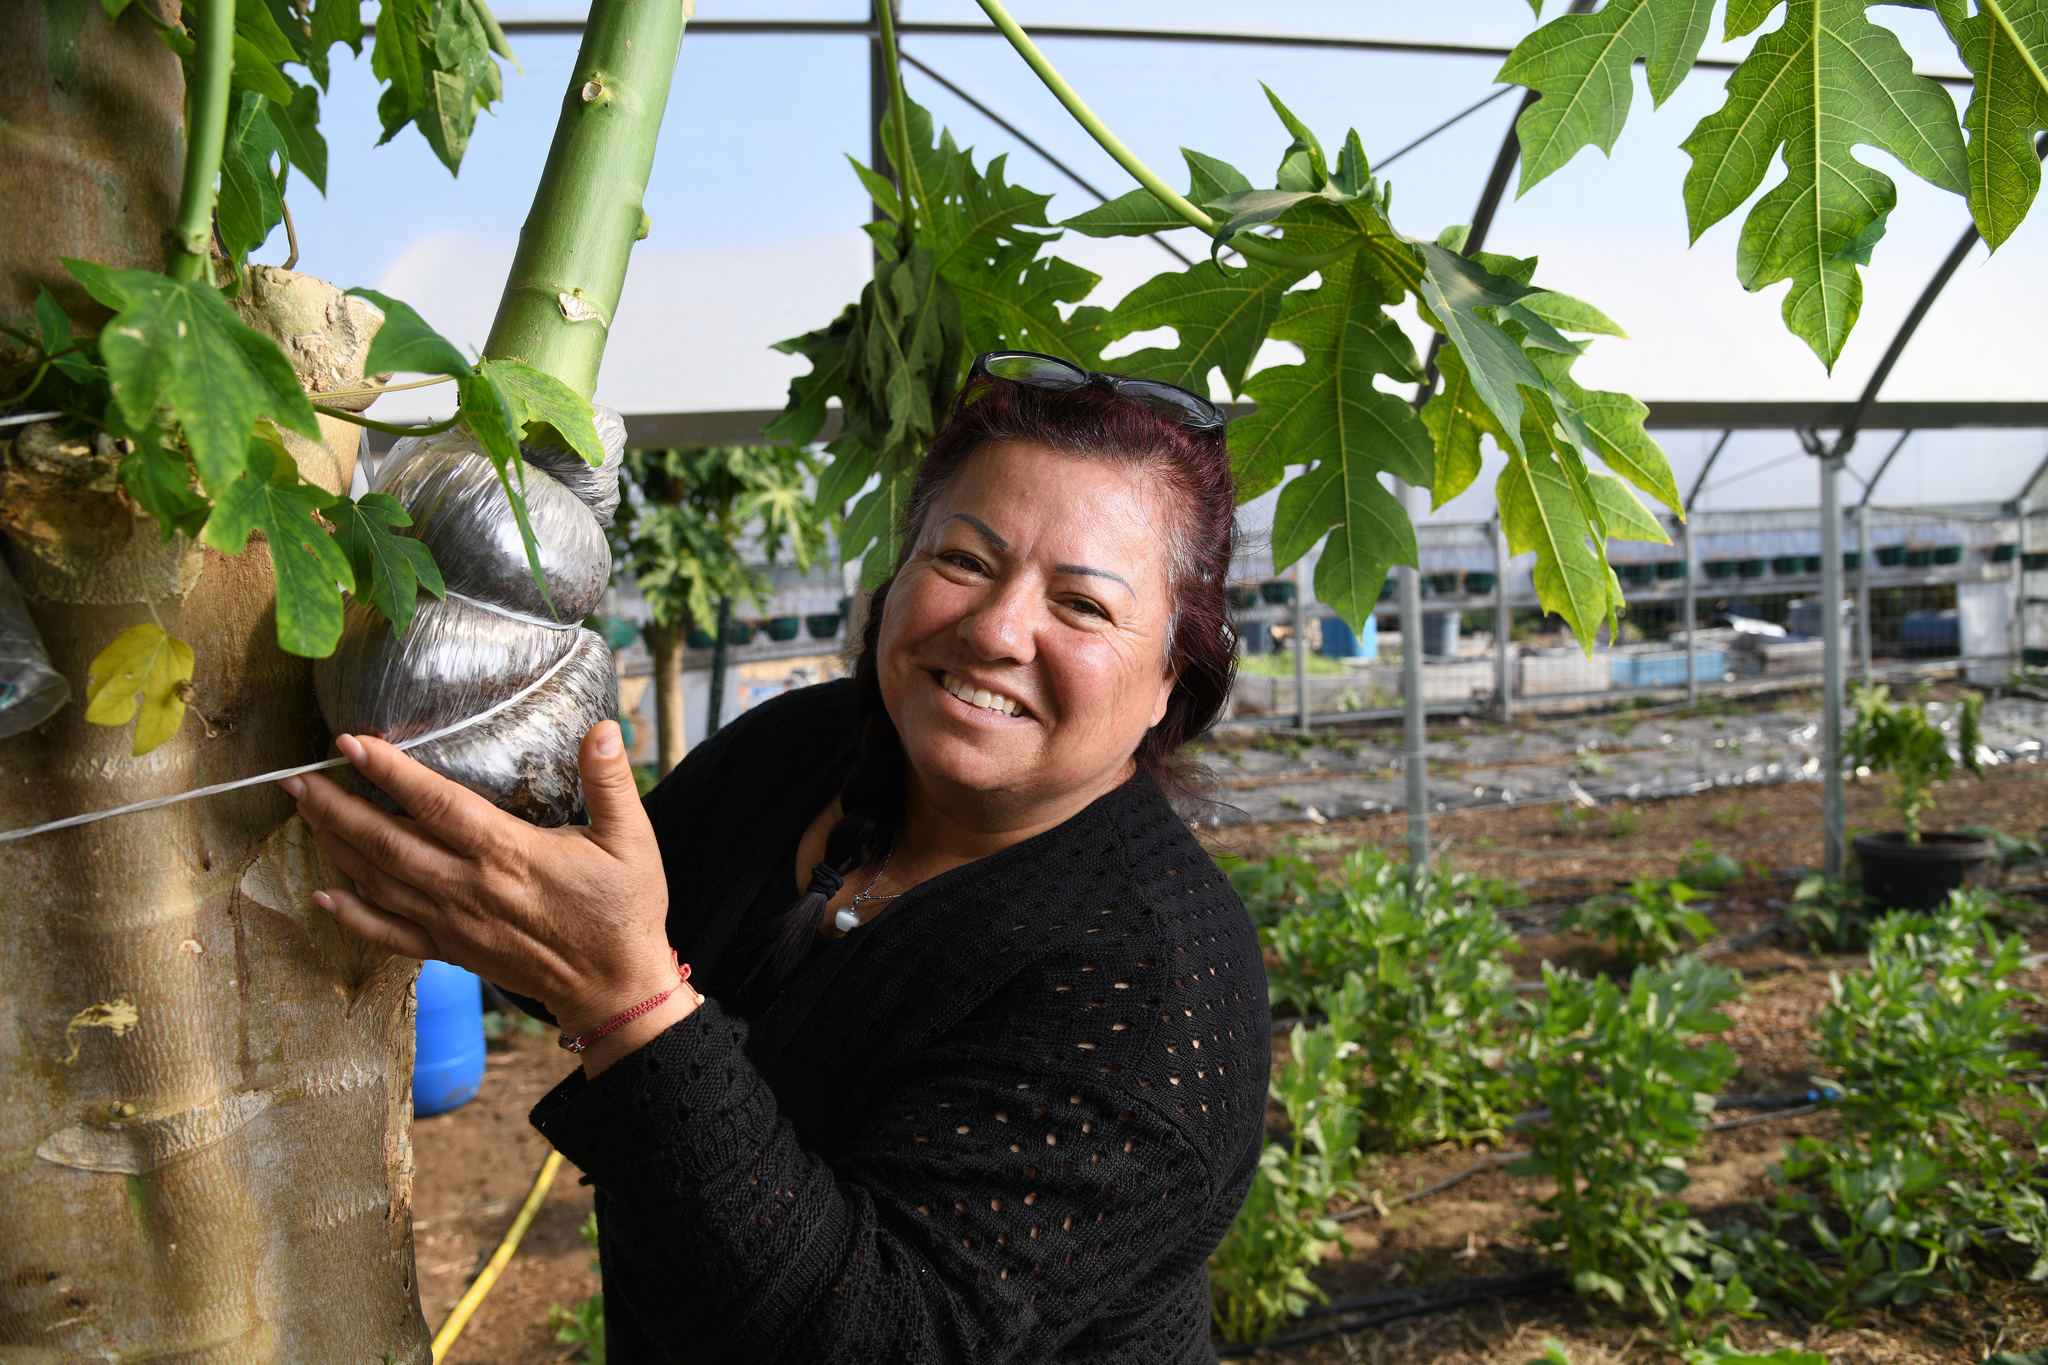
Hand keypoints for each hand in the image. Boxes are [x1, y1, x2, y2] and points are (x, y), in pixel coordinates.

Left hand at [282, 722, 694, 1071]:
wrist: (615, 989)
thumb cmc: (623, 911)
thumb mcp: (632, 839)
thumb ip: (611, 781)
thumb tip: (601, 729)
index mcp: (508, 854)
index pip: (437, 805)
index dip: (390, 773)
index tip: (351, 742)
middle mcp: (469, 887)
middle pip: (387, 842)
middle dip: (336, 807)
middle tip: (296, 777)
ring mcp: (454, 923)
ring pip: (378, 881)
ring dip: (335, 846)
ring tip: (305, 812)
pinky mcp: (451, 951)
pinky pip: (388, 934)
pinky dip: (351, 916)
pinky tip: (323, 896)